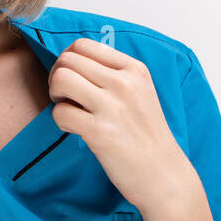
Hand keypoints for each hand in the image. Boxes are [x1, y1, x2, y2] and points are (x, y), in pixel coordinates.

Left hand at [47, 37, 196, 214]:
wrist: (163, 175)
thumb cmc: (146, 136)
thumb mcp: (140, 93)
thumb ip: (112, 74)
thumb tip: (72, 62)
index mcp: (135, 69)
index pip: (84, 45)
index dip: (68, 60)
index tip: (73, 79)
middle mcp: (125, 83)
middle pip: (67, 60)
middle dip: (57, 77)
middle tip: (65, 97)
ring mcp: (113, 107)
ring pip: (61, 79)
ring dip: (56, 96)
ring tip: (69, 110)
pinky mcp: (100, 131)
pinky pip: (60, 112)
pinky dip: (60, 121)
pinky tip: (75, 129)